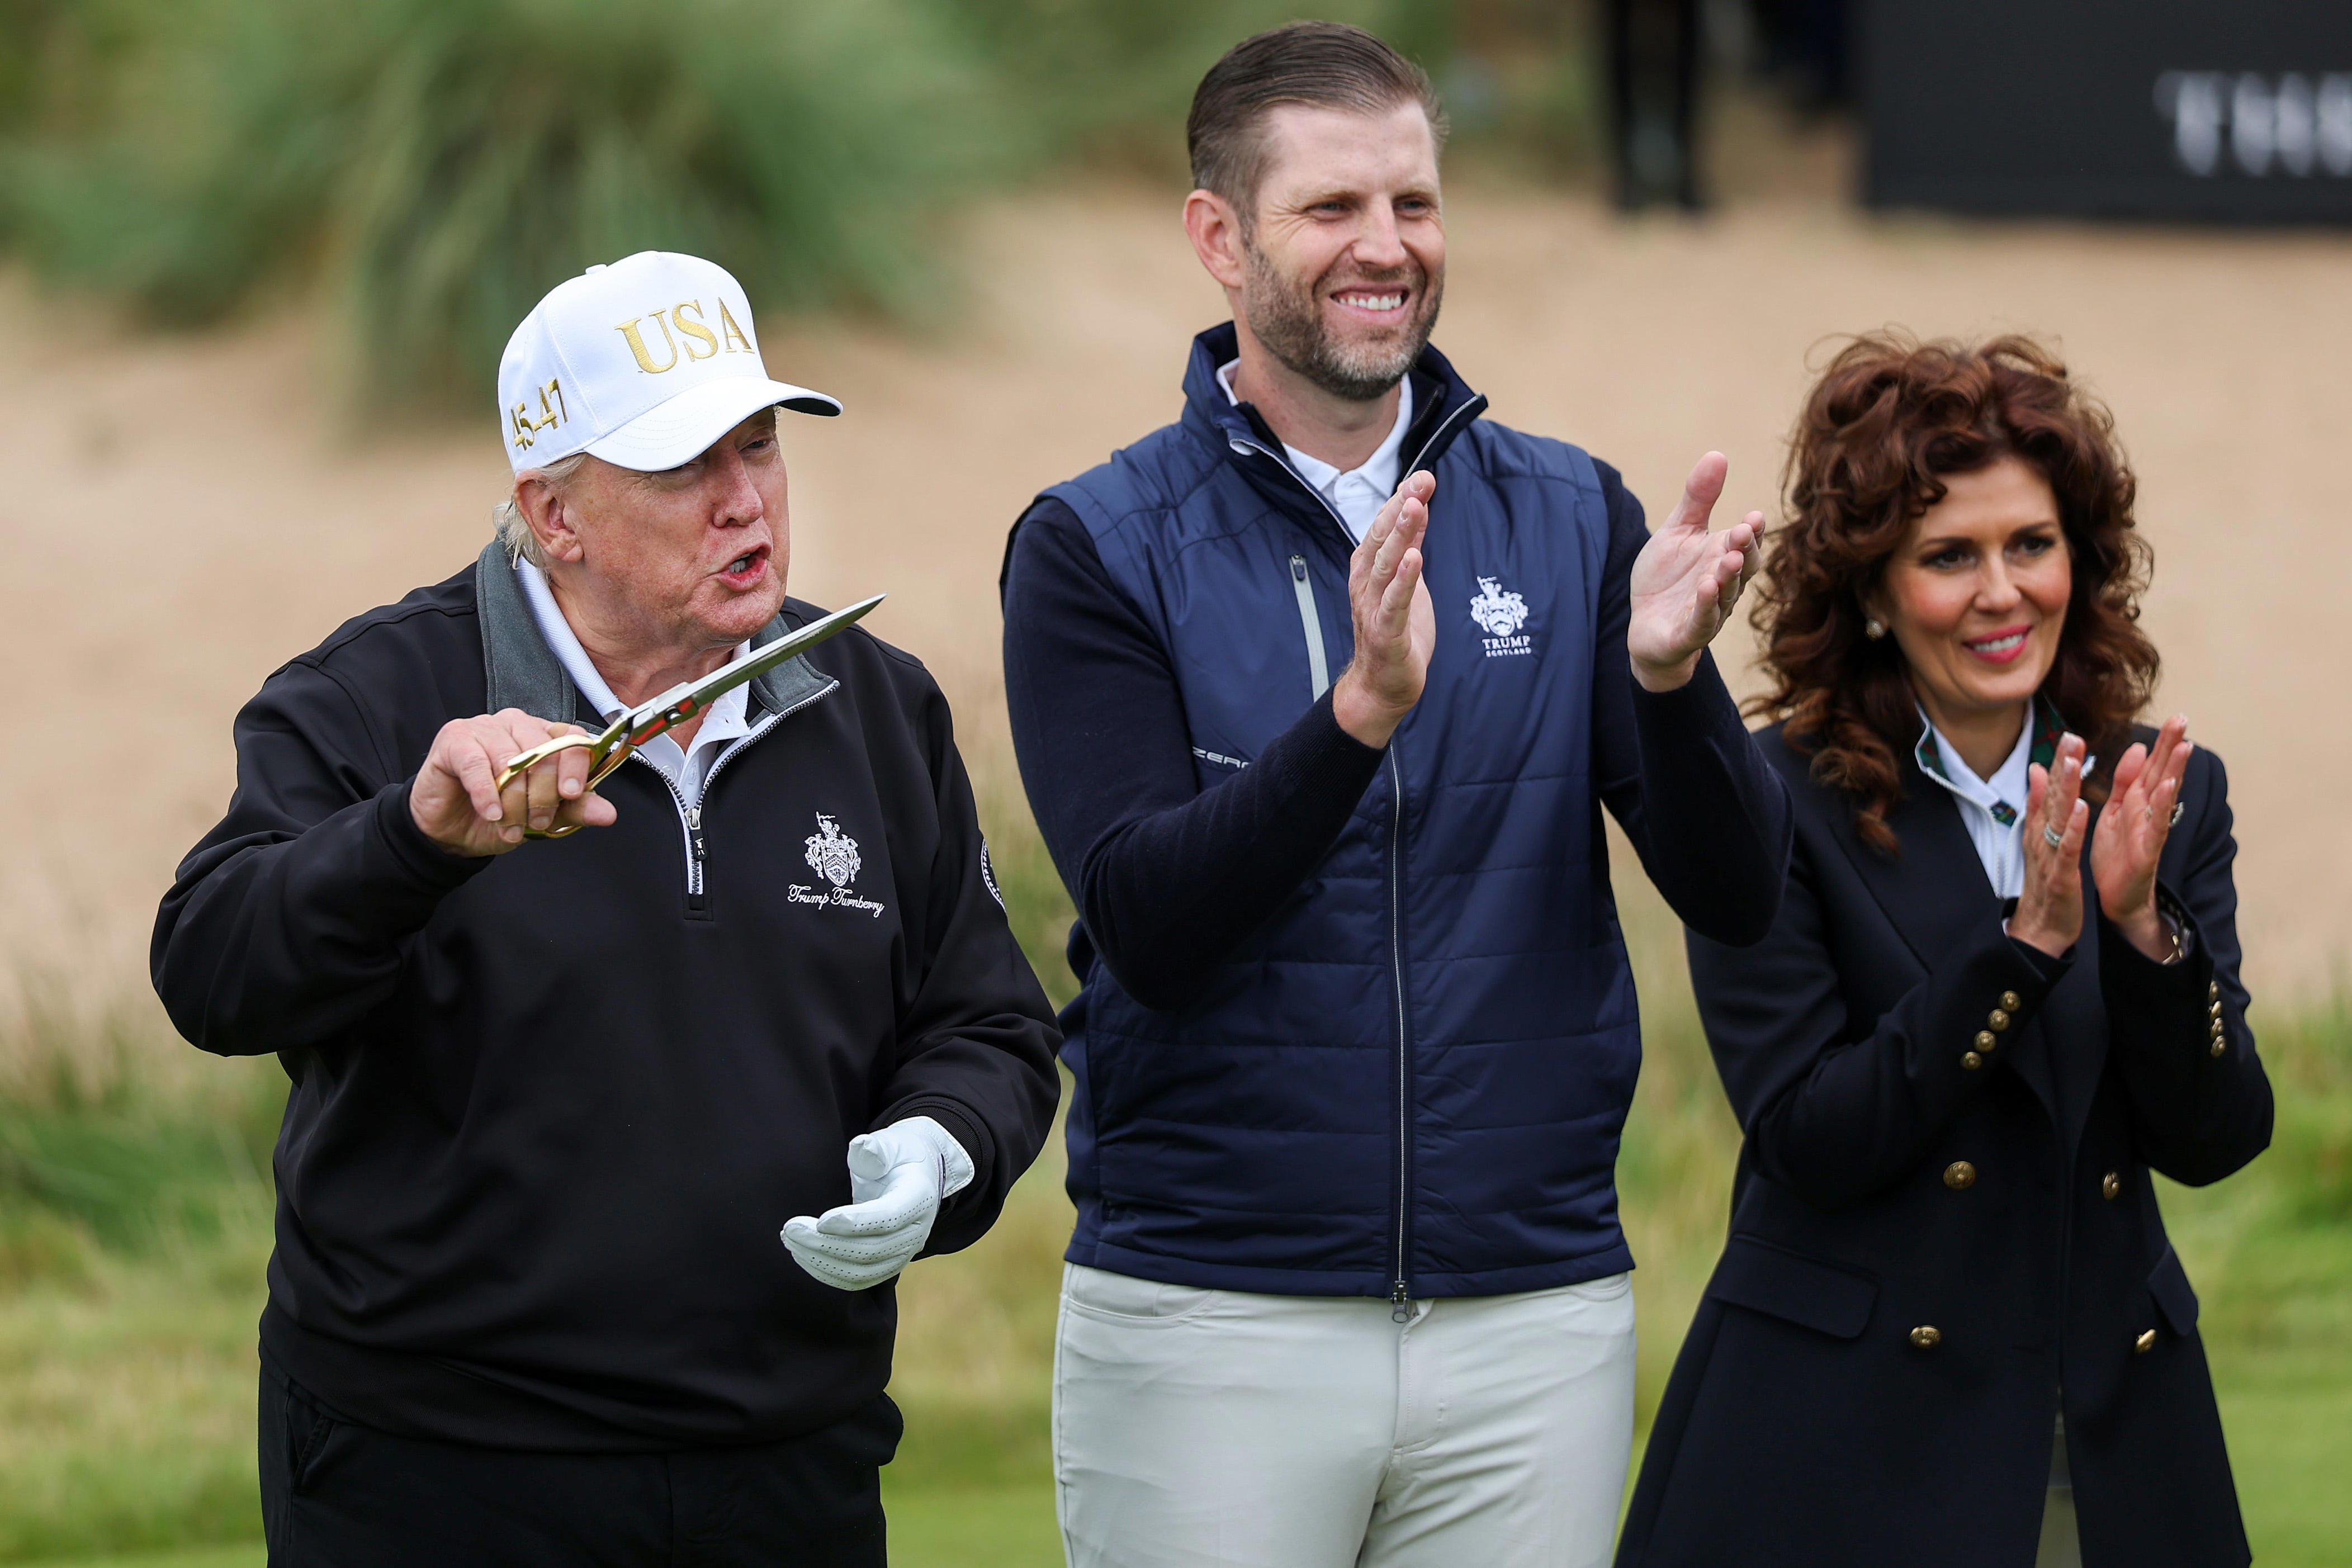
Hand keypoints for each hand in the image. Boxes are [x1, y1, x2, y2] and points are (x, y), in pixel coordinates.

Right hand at [409, 710, 614, 854]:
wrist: (451, 829)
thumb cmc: (498, 815)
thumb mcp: (542, 817)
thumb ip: (574, 810)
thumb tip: (607, 813)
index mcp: (544, 735)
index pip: (572, 737)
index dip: (575, 765)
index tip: (572, 793)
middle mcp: (517, 724)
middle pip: (544, 750)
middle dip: (543, 794)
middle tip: (536, 822)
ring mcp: (485, 727)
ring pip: (511, 759)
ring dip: (514, 800)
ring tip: (510, 826)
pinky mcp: (455, 738)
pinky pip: (477, 763)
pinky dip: (486, 792)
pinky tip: (491, 813)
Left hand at [780, 1116, 974, 1290]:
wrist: (914, 1177)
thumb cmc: (896, 1157)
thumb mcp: (890, 1144)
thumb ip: (875, 1149)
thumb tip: (862, 1147)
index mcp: (920, 1197)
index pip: (889, 1217)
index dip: (855, 1222)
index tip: (821, 1220)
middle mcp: (916, 1233)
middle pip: (870, 1250)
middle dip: (825, 1243)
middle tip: (790, 1228)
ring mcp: (903, 1255)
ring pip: (860, 1272)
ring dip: (820, 1261)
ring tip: (791, 1240)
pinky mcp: (886, 1267)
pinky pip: (856, 1280)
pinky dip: (826, 1273)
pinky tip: (802, 1254)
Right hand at [1331, 470, 1436, 746]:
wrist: (1382, 687)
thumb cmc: (1395, 633)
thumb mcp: (1406, 582)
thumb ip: (1411, 546)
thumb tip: (1418, 507)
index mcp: (1369, 570)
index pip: (1384, 527)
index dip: (1401, 501)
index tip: (1422, 477)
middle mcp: (1365, 584)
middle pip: (1382, 540)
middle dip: (1401, 508)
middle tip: (1420, 482)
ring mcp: (1372, 608)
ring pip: (1385, 565)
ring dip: (1400, 535)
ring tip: (1414, 507)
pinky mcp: (1386, 634)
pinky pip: (1393, 604)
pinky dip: (1402, 581)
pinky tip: (1413, 558)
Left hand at [1626, 452, 1765, 691]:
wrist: (1645, 625)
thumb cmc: (1667, 578)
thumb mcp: (1677, 532)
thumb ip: (1697, 499)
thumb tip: (1718, 454)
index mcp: (1723, 557)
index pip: (1746, 542)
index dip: (1752, 532)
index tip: (1753, 516)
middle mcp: (1724, 585)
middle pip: (1742, 567)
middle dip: (1744, 549)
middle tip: (1742, 531)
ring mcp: (1709, 611)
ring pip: (1725, 595)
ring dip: (1728, 576)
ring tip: (1728, 557)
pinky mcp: (1688, 634)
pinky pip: (1702, 621)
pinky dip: (1705, 606)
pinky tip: (1706, 588)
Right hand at [2009, 732, 2089, 957]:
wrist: (2041, 927)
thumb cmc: (2045, 882)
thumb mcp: (2040, 840)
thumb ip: (2038, 804)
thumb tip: (2034, 770)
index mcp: (2041, 828)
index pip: (2049, 790)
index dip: (2059, 763)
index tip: (2069, 735)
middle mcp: (2042, 837)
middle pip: (2051, 797)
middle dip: (2061, 767)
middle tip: (2071, 737)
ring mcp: (2050, 855)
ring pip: (2058, 817)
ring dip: (2065, 790)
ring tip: (2073, 763)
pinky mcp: (2061, 874)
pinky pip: (2068, 848)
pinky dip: (2074, 828)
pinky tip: (2083, 809)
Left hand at [2092, 715, 2192, 961]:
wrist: (2116, 897)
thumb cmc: (2117, 853)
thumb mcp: (2115, 811)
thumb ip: (2124, 782)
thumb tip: (2138, 749)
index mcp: (2137, 800)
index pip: (2152, 765)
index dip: (2164, 742)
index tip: (2176, 715)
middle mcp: (2149, 811)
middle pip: (2163, 773)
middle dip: (2174, 747)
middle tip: (2184, 718)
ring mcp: (2151, 830)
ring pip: (2165, 796)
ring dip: (2174, 771)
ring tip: (2185, 746)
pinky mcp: (2147, 850)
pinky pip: (2156, 825)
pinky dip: (2161, 806)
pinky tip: (2167, 787)